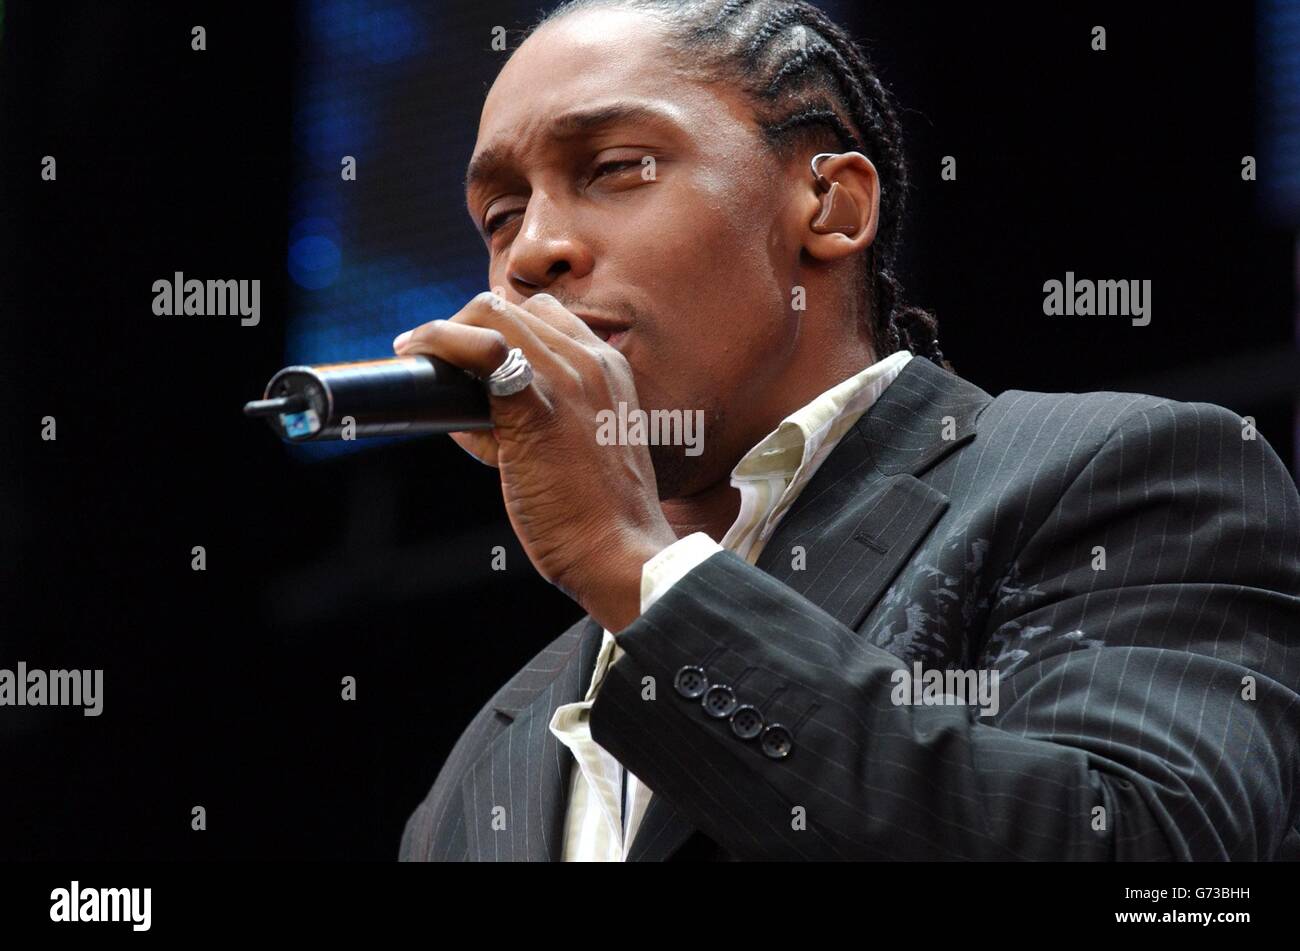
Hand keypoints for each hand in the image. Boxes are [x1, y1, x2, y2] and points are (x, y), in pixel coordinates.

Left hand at [393, 289, 678, 630]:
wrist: (620, 552)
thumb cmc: (598, 517)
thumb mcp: (583, 448)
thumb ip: (539, 420)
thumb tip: (470, 415)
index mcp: (607, 369)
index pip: (543, 316)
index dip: (496, 329)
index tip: (467, 356)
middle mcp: (590, 361)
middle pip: (511, 310)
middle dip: (462, 327)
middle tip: (429, 356)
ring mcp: (566, 379)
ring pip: (490, 315)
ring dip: (445, 332)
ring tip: (417, 354)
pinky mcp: (536, 407)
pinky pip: (481, 350)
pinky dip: (440, 343)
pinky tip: (415, 355)